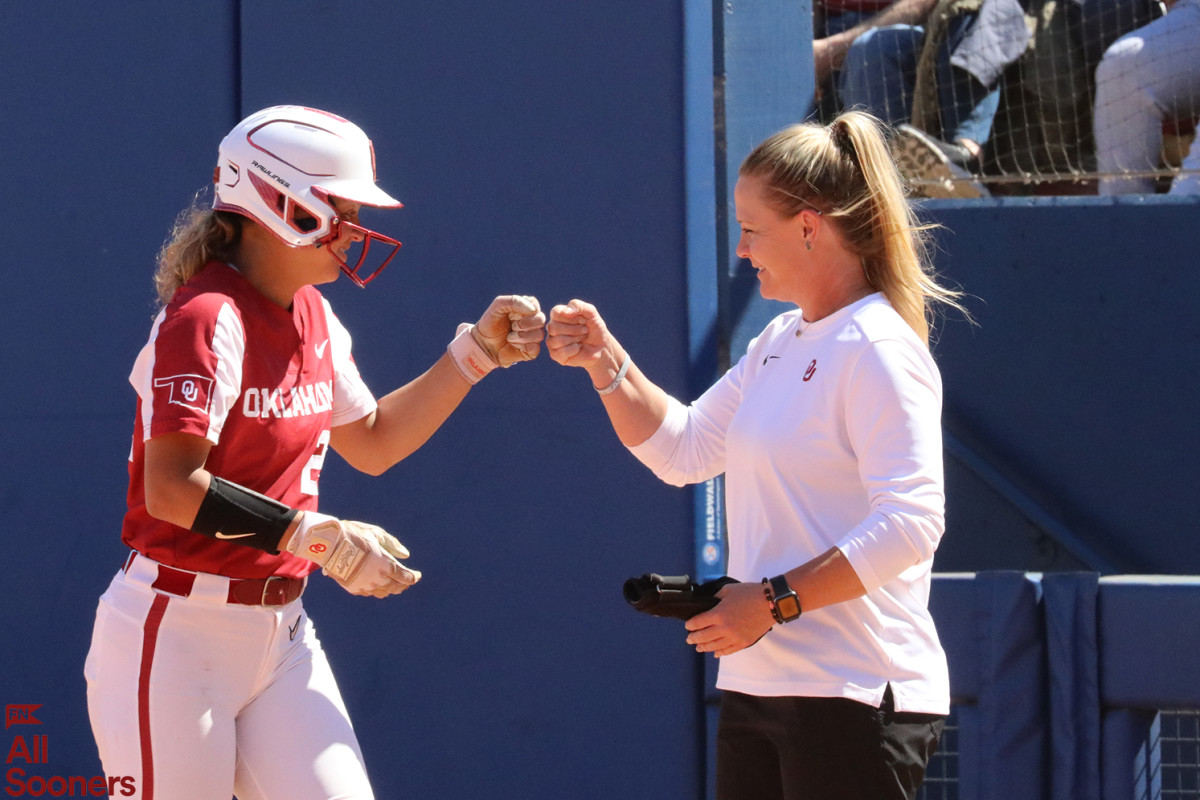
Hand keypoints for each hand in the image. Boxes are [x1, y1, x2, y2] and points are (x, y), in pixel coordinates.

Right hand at [287, 513, 420, 597]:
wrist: (329, 543)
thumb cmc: (355, 534)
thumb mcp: (377, 534)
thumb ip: (393, 546)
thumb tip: (406, 556)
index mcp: (386, 565)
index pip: (406, 577)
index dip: (414, 577)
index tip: (417, 575)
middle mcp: (377, 578)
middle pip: (396, 587)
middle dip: (403, 584)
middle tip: (407, 580)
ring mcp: (364, 585)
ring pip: (383, 592)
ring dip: (391, 588)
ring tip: (393, 583)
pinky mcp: (353, 588)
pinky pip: (369, 593)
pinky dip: (376, 589)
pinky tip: (377, 584)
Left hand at [473, 295, 545, 366]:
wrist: (483, 343)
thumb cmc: (491, 322)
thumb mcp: (498, 305)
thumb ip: (514, 301)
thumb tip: (533, 309)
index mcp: (527, 308)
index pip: (535, 306)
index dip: (523, 311)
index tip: (510, 314)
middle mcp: (533, 322)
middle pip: (540, 319)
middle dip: (523, 324)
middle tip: (511, 326)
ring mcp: (534, 336)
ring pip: (539, 334)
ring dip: (521, 336)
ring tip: (509, 337)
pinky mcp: (532, 350)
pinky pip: (535, 348)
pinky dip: (522, 346)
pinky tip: (513, 345)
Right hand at [546, 299, 610, 369]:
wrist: (601, 346)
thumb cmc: (594, 328)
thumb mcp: (590, 312)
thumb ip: (578, 305)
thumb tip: (565, 312)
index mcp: (558, 316)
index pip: (555, 312)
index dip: (571, 317)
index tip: (583, 320)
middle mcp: (552, 328)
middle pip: (553, 327)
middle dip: (574, 329)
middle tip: (585, 330)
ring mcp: (552, 342)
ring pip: (556, 340)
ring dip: (575, 339)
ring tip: (582, 338)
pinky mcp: (555, 355)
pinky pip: (560, 352)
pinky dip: (573, 349)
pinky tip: (578, 348)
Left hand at [683, 582, 774, 656]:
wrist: (771, 602)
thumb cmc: (750, 593)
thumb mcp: (728, 590)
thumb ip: (716, 597)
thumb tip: (710, 603)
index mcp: (719, 614)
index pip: (698, 623)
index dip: (690, 625)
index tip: (688, 625)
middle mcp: (724, 628)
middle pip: (704, 637)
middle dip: (694, 638)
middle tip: (689, 639)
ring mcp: (734, 637)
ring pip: (715, 646)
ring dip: (705, 647)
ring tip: (699, 647)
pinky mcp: (744, 642)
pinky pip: (729, 651)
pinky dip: (721, 653)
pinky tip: (716, 653)